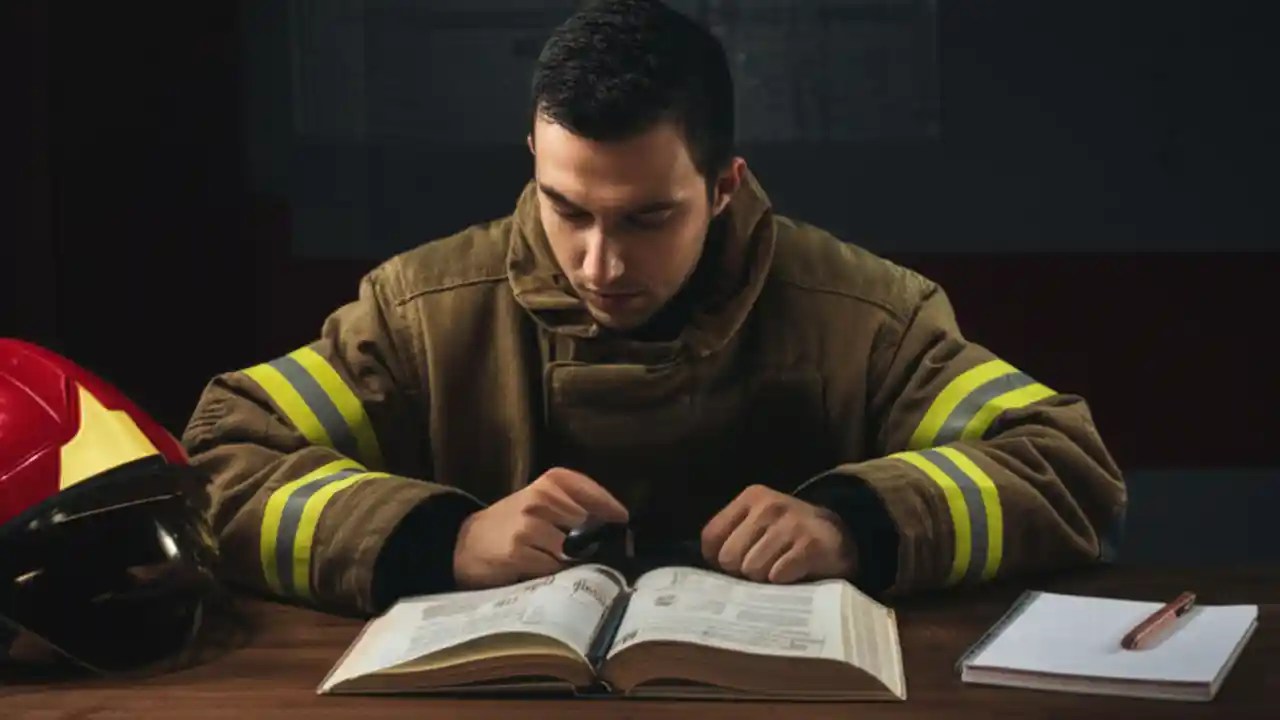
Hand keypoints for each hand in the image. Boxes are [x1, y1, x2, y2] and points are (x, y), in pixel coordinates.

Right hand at [453, 467, 627, 589]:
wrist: (467, 542)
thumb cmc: (514, 522)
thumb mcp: (544, 501)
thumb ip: (577, 507)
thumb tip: (618, 528)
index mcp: (553, 480)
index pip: (596, 495)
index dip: (612, 512)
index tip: (621, 525)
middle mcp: (541, 496)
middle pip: (588, 527)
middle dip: (592, 542)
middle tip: (583, 551)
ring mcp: (529, 524)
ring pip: (572, 549)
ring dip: (570, 560)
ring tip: (553, 558)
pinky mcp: (518, 550)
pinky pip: (552, 567)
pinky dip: (551, 572)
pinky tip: (537, 567)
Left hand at [700, 484, 856, 583]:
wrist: (837, 537)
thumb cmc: (786, 535)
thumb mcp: (757, 524)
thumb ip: (730, 537)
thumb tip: (710, 566)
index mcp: (751, 497)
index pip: (711, 537)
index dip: (718, 558)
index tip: (737, 561)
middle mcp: (769, 506)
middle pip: (729, 557)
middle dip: (741, 570)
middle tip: (761, 567)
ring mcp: (791, 524)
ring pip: (752, 570)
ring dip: (764, 578)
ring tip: (779, 568)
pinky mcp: (810, 546)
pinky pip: (778, 576)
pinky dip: (783, 581)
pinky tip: (794, 573)